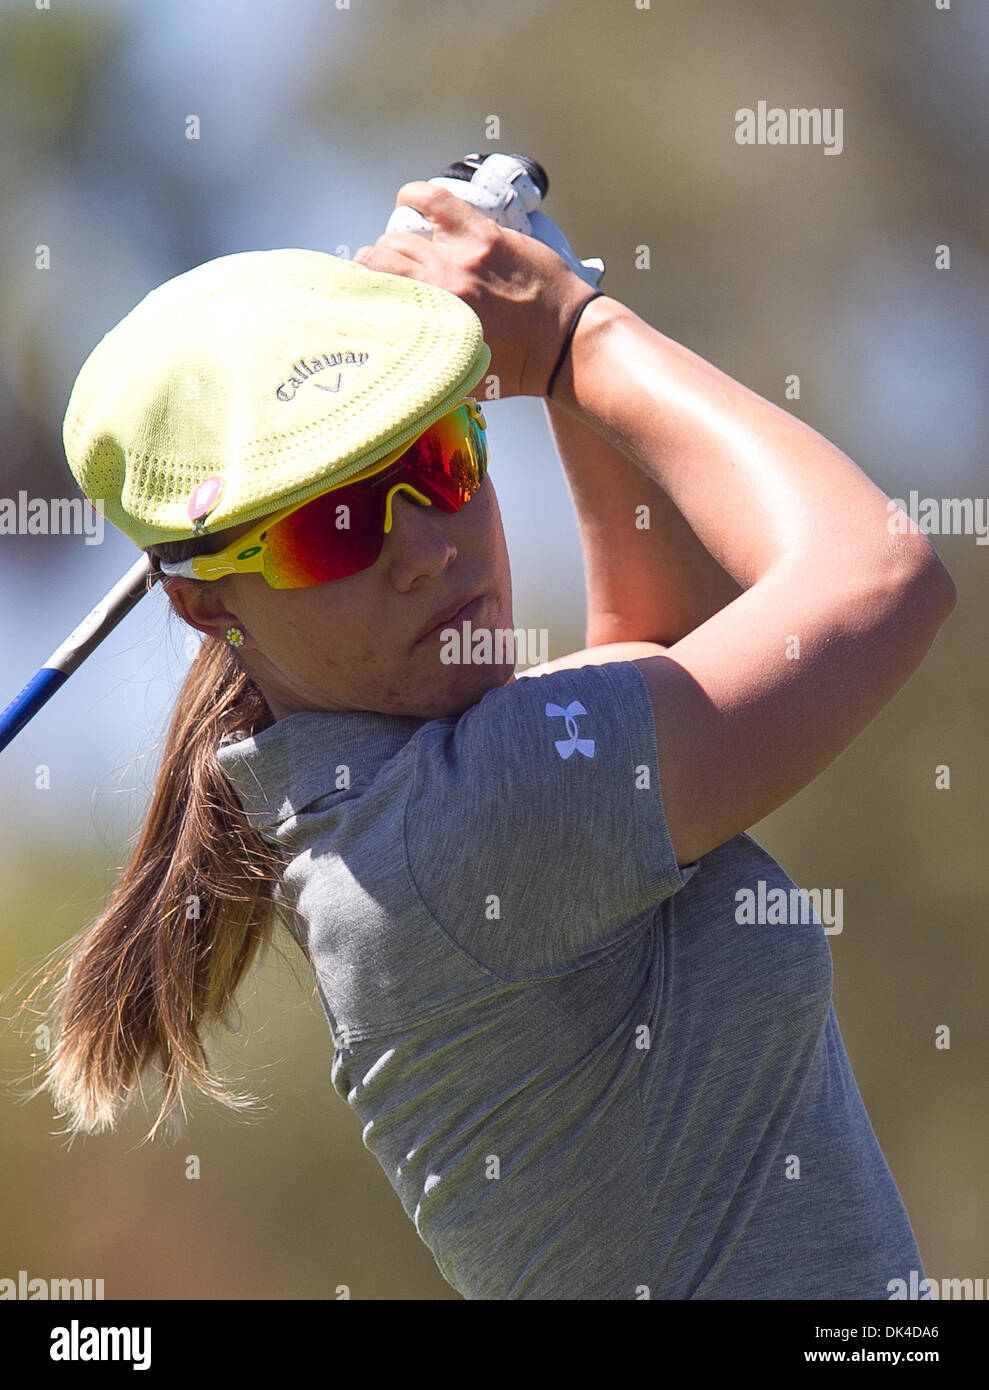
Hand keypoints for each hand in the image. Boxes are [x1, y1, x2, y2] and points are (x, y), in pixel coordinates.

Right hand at [351, 181, 594, 398]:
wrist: (566, 342)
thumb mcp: (463, 377)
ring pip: (400, 239)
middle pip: (380, 266)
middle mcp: (440, 291)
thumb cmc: (518, 367)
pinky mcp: (482, 236)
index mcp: (432, 326)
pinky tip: (406, 202)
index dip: (361, 297)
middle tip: (381, 280)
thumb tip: (391, 353)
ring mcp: (461, 259)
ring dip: (392, 246)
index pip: (375, 299)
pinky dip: (413, 197)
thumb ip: (425, 361)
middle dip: (373, 273)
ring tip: (399, 255)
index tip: (361, 300)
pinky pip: (433, 200)